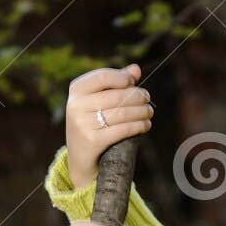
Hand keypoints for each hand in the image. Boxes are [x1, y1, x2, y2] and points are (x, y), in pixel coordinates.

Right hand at [65, 64, 154, 187]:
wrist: (80, 157)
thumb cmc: (92, 122)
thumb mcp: (97, 100)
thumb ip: (115, 83)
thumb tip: (135, 69)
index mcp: (76, 90)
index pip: (103, 76)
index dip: (122, 77)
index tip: (133, 82)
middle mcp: (76, 105)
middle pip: (116, 96)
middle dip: (137, 96)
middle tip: (147, 98)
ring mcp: (83, 124)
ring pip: (122, 113)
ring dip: (141, 112)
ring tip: (149, 111)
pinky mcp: (92, 141)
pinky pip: (122, 129)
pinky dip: (138, 126)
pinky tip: (145, 125)